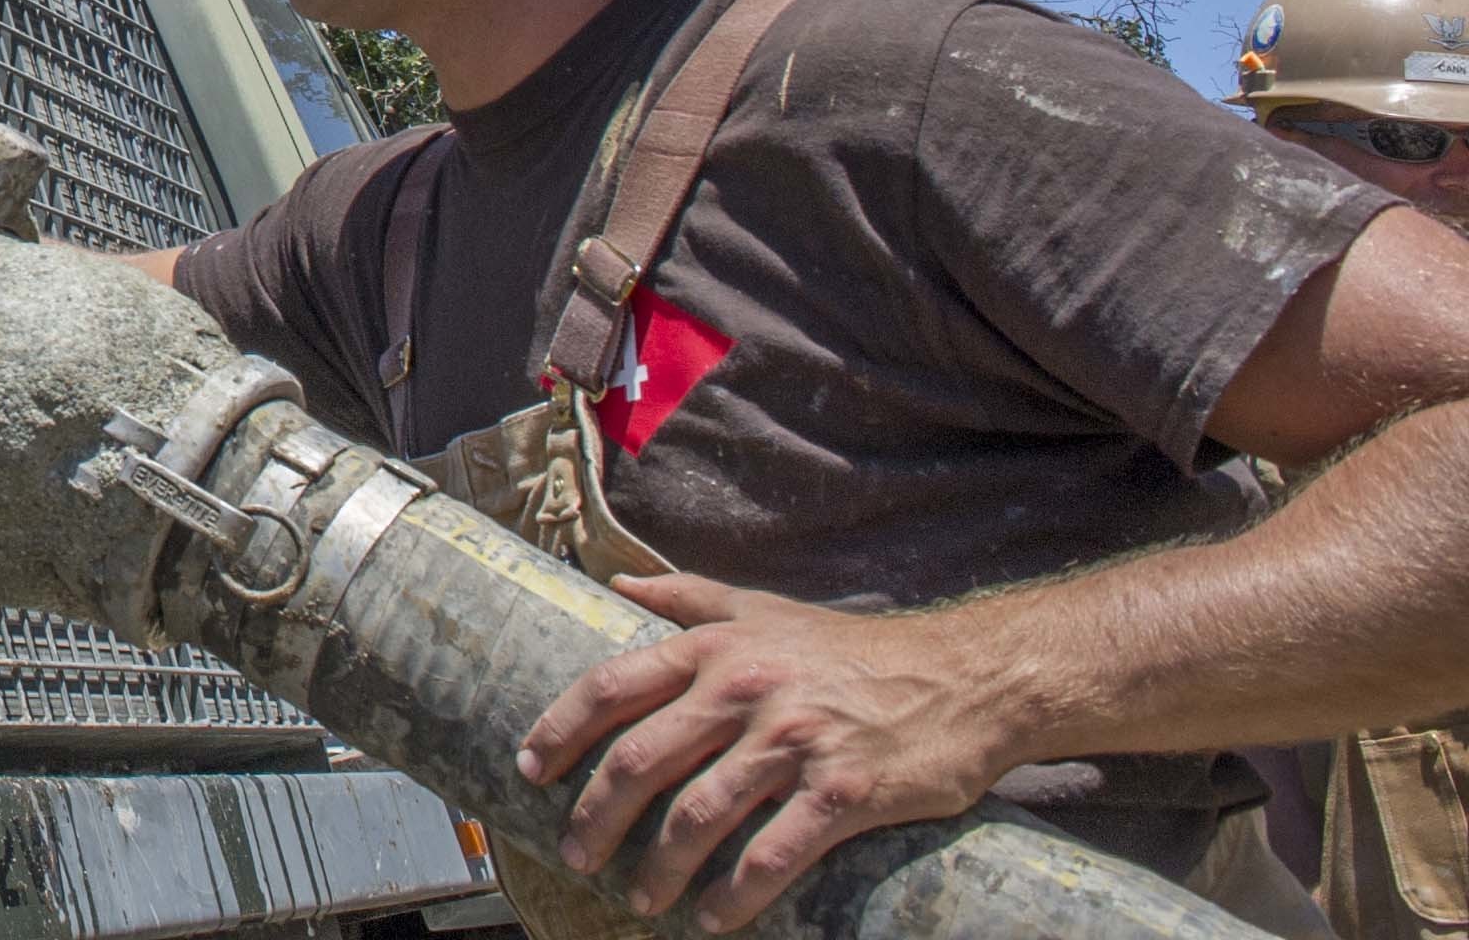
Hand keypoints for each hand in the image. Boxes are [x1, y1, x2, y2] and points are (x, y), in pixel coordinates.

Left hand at [514, 574, 1017, 930]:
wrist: (963, 678)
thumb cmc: (853, 650)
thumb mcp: (764, 609)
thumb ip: (689, 599)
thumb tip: (617, 585)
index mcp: (716, 648)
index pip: (612, 686)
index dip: (561, 730)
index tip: (529, 769)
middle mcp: (743, 691)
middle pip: (641, 759)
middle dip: (596, 814)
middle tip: (575, 853)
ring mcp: (792, 743)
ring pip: (698, 815)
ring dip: (659, 866)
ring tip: (639, 897)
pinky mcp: (841, 793)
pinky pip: (772, 856)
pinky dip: (734, 896)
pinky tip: (712, 919)